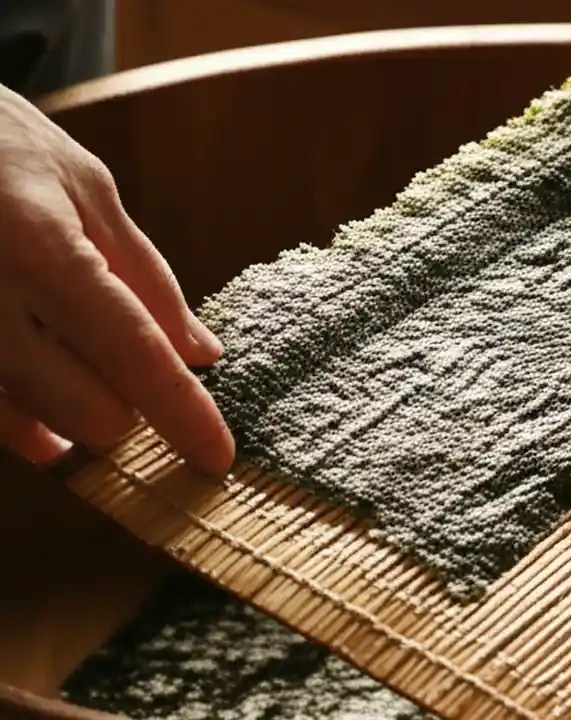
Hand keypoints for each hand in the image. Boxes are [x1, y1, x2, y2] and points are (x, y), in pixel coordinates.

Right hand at [0, 84, 233, 474]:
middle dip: (127, 409)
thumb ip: (146, 276)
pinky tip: (42, 423)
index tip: (217, 457)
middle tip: (131, 369)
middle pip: (84, 408)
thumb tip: (202, 353)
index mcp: (42, 250)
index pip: (132, 353)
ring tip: (90, 382)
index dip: (182, 414)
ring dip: (73, 419)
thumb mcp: (86, 188)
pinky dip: (21, 423)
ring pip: (28, 423)